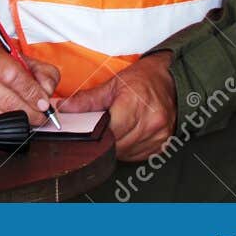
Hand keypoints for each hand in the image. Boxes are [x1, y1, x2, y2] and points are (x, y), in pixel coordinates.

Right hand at [0, 44, 60, 124]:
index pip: (12, 75)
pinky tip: (7, 118)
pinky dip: (3, 126)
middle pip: (8, 101)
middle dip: (31, 112)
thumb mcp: (18, 60)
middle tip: (41, 115)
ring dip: (19, 121)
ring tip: (27, 117)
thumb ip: (41, 71)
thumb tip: (47, 90)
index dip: (31, 91)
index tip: (44, 102)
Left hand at [59, 51, 176, 161]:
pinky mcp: (163, 144)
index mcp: (135, 105)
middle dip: (104, 140)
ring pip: (127, 153)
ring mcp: (159, 135)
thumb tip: (64, 108)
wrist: (171, 80)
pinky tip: (128, 135)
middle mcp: (150, 122)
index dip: (95, 134)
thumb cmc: (142, 79)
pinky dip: (129, 149)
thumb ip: (87, 100)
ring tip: (116, 129)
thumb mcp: (113, 84)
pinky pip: (139, 155)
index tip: (86, 131)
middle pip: (117, 144)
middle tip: (100, 130)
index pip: (108, 131)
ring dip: (117, 146)